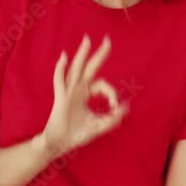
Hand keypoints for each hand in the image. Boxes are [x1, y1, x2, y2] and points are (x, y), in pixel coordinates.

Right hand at [43, 34, 128, 155]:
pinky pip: (60, 81)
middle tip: (108, 40)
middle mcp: (77, 90)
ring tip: (87, 40)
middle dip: (99, 55)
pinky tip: (64, 57)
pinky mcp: (61, 99)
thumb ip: (112, 119)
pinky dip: (60, 69)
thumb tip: (126, 108)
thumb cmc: (76, 134)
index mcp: (85, 94)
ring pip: (76, 69)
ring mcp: (68, 92)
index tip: (114, 108)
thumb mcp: (99, 126)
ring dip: (81, 55)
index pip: (102, 85)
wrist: (59, 144)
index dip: (111, 93)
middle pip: (90, 68)